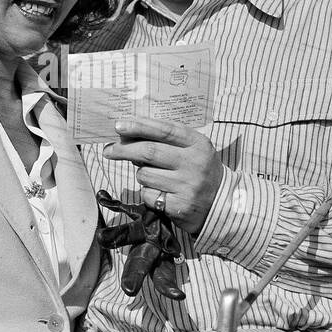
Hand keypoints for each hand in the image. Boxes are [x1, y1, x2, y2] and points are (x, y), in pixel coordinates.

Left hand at [102, 118, 223, 235]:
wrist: (222, 203)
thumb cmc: (200, 170)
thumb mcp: (192, 149)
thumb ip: (166, 140)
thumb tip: (128, 135)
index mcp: (197, 143)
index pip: (164, 130)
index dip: (139, 126)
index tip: (119, 125)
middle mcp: (194, 163)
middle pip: (149, 152)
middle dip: (124, 150)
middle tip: (109, 150)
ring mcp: (187, 186)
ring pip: (145, 175)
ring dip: (140, 174)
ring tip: (153, 176)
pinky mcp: (179, 206)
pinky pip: (148, 195)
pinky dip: (147, 192)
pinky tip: (161, 192)